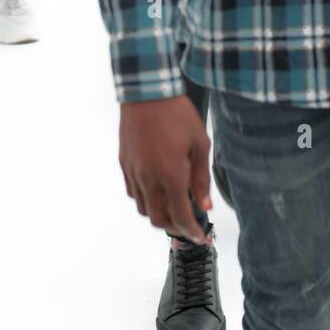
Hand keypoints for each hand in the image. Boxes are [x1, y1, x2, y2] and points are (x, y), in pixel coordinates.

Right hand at [119, 96, 211, 242]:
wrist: (147, 92)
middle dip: (175, 227)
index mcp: (171, 176)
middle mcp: (149, 179)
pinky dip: (145, 199)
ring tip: (172, 205)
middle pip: (159, 219)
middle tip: (187, 224)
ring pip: (143, 208)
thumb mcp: (200, 143)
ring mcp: (134, 172)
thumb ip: (201, 178)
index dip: (192, 231)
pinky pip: (133, 192)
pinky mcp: (124, 163)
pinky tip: (156, 188)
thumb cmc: (178, 114)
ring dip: (159, 214)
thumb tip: (204, 205)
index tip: (200, 236)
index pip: (181, 216)